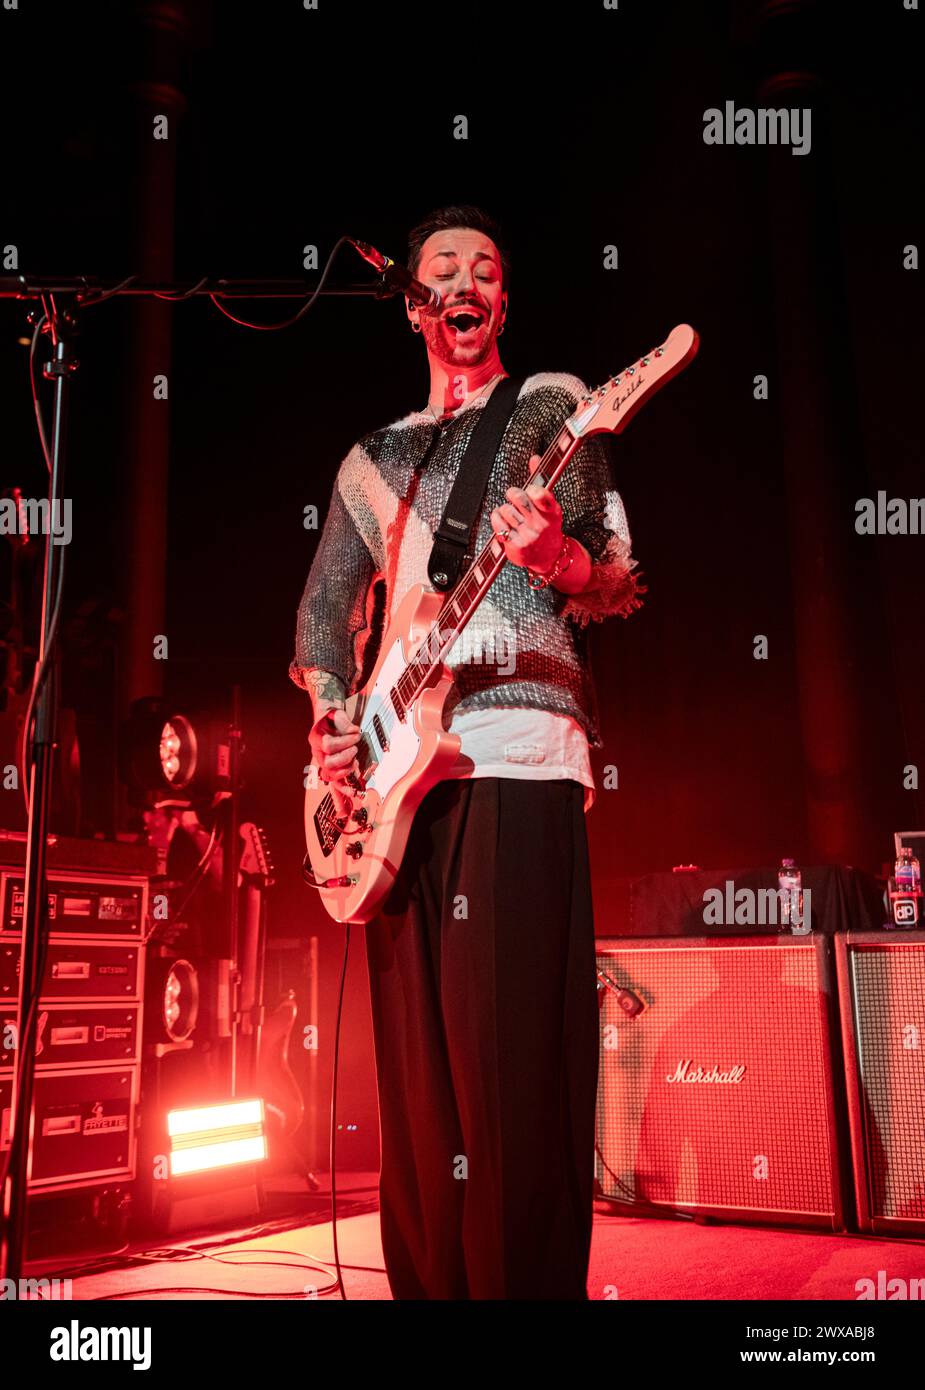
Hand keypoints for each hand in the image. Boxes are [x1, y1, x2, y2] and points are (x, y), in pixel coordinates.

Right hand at [308, 708, 361, 814]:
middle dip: (345, 757)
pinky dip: (344, 789)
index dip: (344, 742)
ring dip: (346, 771)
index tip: (356, 735)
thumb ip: (344, 722)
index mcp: (316, 738)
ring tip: (355, 763)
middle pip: (328, 763)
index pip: (328, 745)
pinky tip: (353, 792)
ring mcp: (323, 762)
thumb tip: (353, 731)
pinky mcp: (330, 769)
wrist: (328, 722)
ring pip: (330, 775)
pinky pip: (335, 783)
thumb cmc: (332, 719)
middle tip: (355, 749)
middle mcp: (317, 752)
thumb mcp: (337, 714)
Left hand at [490, 458, 563, 572]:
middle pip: (517, 497)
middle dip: (514, 494)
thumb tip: (535, 458)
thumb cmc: (545, 525)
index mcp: (552, 511)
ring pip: (505, 509)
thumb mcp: (548, 505)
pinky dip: (497, 520)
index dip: (534, 491)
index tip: (532, 492)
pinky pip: (497, 523)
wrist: (547, 556)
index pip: (542, 496)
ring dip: (505, 510)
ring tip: (514, 517)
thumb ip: (540, 481)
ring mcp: (528, 536)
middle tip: (516, 499)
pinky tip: (504, 524)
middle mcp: (541, 524)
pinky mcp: (516, 546)